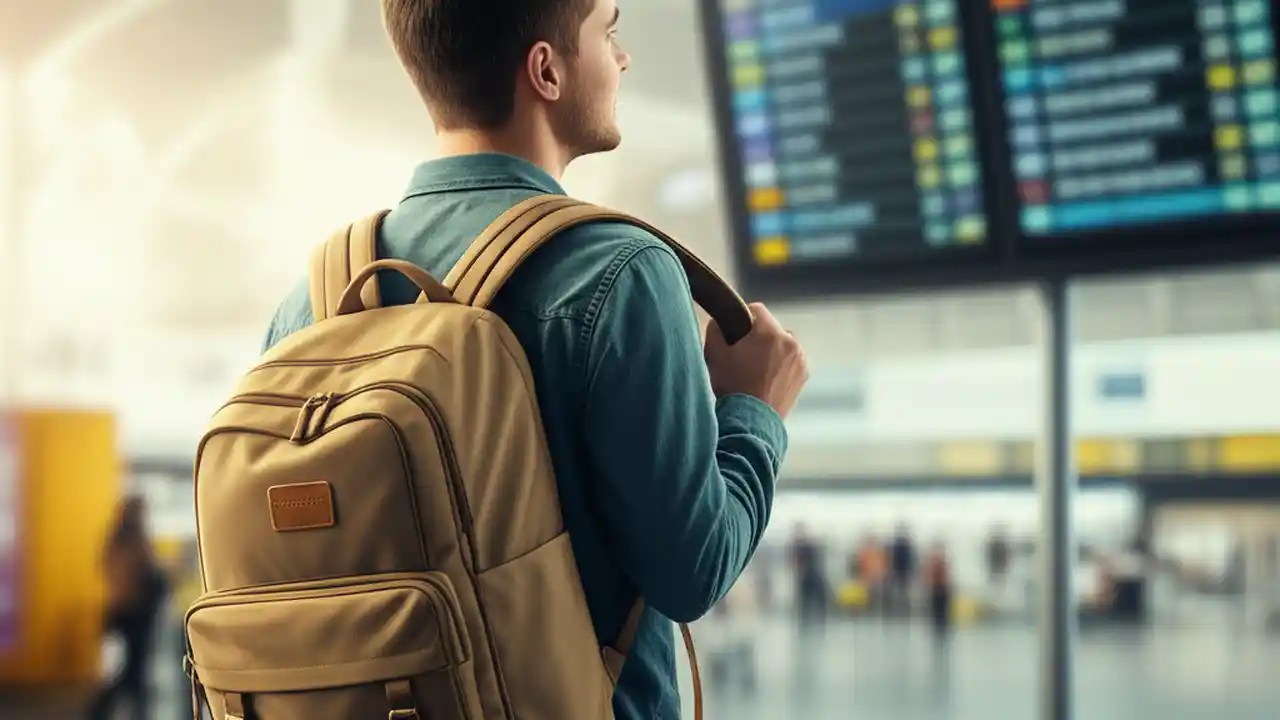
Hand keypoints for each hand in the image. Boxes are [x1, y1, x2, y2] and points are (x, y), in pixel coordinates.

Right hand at [704, 303, 808, 419]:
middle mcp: (791, 342)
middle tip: (742, 354)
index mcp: (770, 332)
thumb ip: (715, 329)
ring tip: (755, 369)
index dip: (742, 317)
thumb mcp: (715, 354)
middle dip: (757, 336)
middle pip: (771, 328)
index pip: (756, 309)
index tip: (734, 331)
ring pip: (782, 344)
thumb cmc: (733, 387)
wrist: (751, 421)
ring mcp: (800, 360)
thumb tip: (719, 322)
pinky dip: (780, 365)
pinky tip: (766, 380)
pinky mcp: (803, 376)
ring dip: (771, 350)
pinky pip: (790, 361)